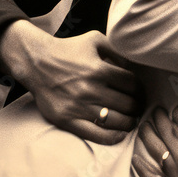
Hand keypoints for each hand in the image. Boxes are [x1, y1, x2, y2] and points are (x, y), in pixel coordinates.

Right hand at [3, 23, 142, 144]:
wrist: (36, 62)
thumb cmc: (68, 50)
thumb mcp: (95, 40)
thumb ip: (117, 49)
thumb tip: (135, 65)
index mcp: (99, 69)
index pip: (132, 85)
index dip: (141, 90)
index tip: (140, 93)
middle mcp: (90, 89)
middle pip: (128, 104)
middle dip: (137, 106)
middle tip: (138, 107)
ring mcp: (78, 107)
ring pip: (116, 121)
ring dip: (129, 122)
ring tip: (132, 120)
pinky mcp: (67, 120)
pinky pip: (96, 135)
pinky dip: (112, 137)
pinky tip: (120, 134)